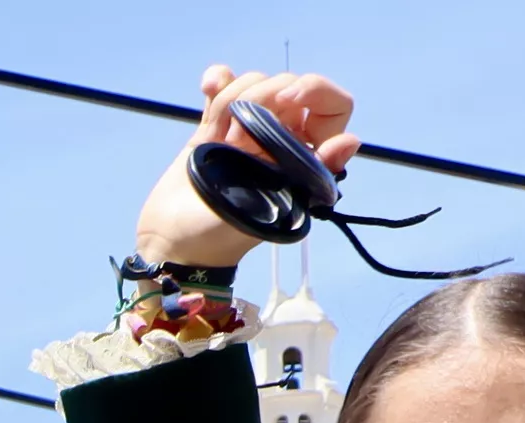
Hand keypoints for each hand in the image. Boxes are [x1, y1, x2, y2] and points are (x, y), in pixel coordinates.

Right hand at [136, 65, 357, 269]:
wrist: (174, 240)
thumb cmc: (225, 232)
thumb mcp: (274, 206)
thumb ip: (312, 173)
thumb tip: (350, 140)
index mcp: (307, 157)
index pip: (333, 106)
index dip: (315, 91)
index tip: (285, 100)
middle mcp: (284, 138)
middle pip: (288, 85)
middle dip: (262, 99)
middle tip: (237, 142)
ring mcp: (249, 127)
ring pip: (254, 82)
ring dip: (232, 100)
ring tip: (216, 140)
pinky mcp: (217, 123)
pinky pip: (225, 83)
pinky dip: (218, 79)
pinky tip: (207, 88)